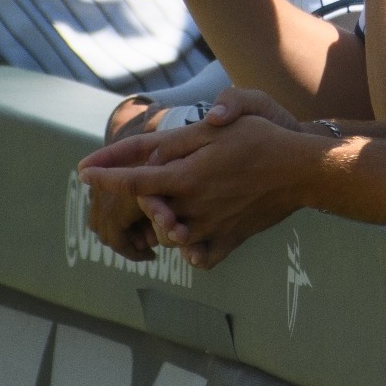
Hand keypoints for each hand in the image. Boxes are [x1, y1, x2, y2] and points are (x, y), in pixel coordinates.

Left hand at [78, 96, 317, 267]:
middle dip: (131, 203)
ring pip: (169, 237)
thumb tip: (147, 146)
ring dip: (159, 226)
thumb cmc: (261, 140)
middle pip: (147, 213)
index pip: (133, 180)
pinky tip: (188, 236)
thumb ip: (178, 140)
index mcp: (187, 175)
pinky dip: (189, 251)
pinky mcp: (230, 241)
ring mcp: (211, 228)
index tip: (82, 172)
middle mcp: (194, 206)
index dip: (104, 176)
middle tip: (122, 190)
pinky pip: (199, 257)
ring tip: (159, 211)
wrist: (302, 170)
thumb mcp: (218, 128)